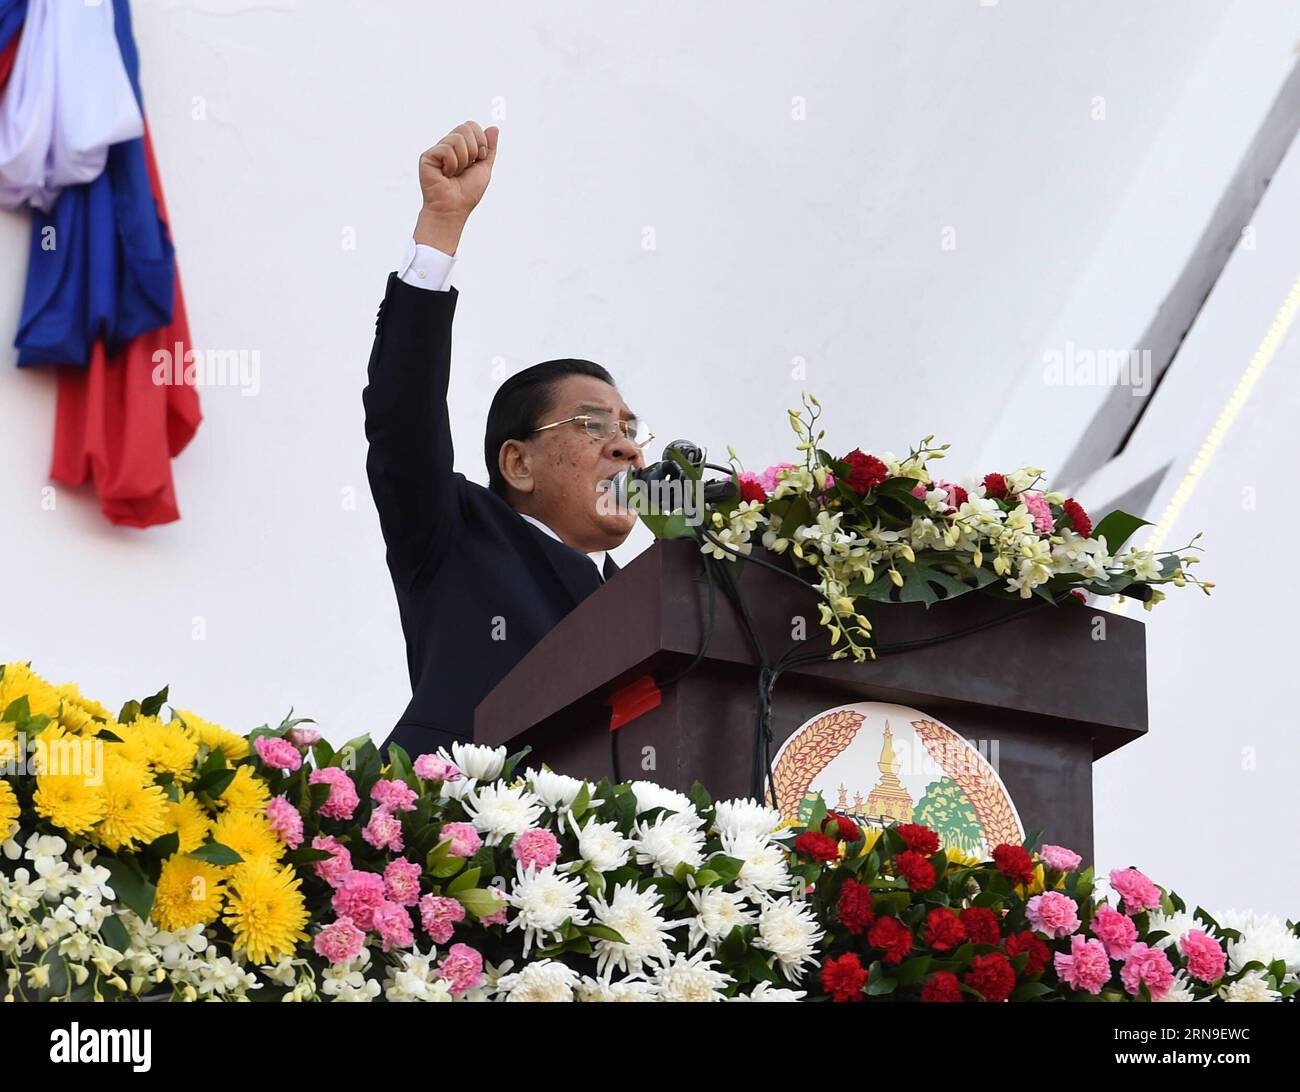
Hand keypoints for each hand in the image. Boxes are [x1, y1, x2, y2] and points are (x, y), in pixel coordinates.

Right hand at [413, 121, 497, 252]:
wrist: (453, 209)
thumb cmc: (467, 193)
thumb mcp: (484, 168)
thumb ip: (489, 148)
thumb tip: (494, 128)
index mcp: (460, 146)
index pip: (472, 126)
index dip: (481, 141)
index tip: (477, 160)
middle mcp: (447, 145)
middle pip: (465, 127)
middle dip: (473, 150)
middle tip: (466, 168)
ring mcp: (437, 150)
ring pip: (457, 138)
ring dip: (463, 160)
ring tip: (454, 173)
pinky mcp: (427, 156)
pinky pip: (447, 149)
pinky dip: (452, 165)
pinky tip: (445, 175)